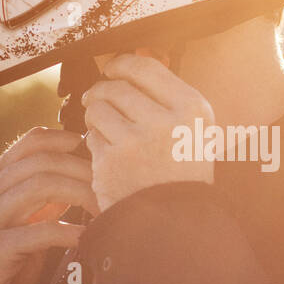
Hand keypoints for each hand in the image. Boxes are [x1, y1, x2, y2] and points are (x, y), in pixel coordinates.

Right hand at [0, 126, 100, 283]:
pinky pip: (37, 233)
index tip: (94, 150)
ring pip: (39, 186)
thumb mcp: (17, 224)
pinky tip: (86, 237)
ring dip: (80, 194)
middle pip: (41, 162)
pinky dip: (68, 233)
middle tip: (109, 185)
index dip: (67, 141)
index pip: (30, 143)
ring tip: (103, 208)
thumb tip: (76, 179)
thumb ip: (40, 202)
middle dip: (82, 170)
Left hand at [82, 53, 214, 211]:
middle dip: (102, 91)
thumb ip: (166, 96)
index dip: (121, 64)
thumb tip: (130, 59)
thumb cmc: (183, 173)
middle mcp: (167, 121)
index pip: (145, 67)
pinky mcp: (112, 162)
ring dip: (95, 115)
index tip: (113, 70)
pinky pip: (90, 136)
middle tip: (100, 100)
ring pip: (98, 107)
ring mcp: (137, 141)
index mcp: (192, 108)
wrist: (176, 223)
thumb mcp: (193, 130)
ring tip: (105, 128)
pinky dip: (94, 143)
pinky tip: (108, 155)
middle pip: (116, 86)